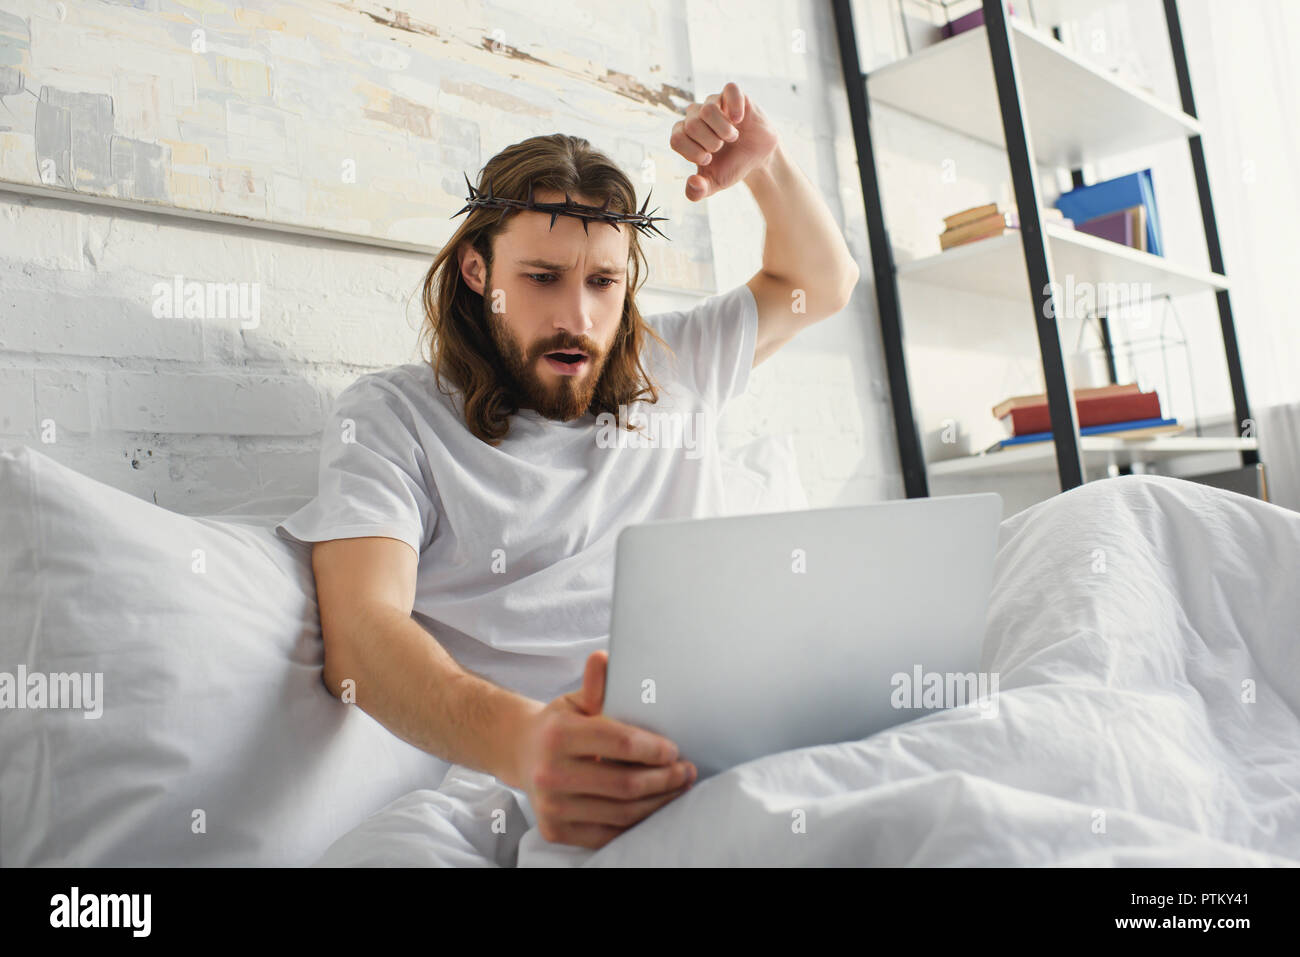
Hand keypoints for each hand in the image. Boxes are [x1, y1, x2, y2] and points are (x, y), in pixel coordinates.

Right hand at [510, 651, 695, 848]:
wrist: (521, 754)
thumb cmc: (558, 725)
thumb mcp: (574, 701)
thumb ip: (595, 685)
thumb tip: (603, 658)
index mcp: (558, 735)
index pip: (620, 743)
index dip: (654, 749)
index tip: (675, 749)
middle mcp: (551, 773)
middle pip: (626, 784)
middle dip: (665, 779)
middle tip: (686, 771)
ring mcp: (552, 807)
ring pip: (621, 813)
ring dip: (658, 803)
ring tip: (677, 788)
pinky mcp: (555, 831)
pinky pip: (608, 834)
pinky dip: (636, 824)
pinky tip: (653, 808)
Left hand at [671, 81, 779, 201]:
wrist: (757, 158)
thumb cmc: (731, 166)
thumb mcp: (714, 184)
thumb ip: (698, 191)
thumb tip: (692, 183)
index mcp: (685, 135)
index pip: (676, 138)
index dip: (691, 152)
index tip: (708, 159)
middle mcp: (696, 115)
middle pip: (692, 124)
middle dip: (709, 142)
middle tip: (721, 148)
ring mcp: (715, 103)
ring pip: (708, 109)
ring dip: (722, 129)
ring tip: (732, 137)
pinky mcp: (733, 95)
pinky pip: (729, 90)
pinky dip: (734, 106)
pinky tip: (739, 120)